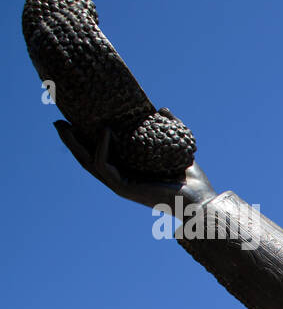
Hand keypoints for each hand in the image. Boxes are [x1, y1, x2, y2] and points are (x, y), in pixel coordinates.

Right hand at [55, 118, 215, 210]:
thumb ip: (168, 128)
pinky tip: (106, 130)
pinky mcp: (123, 187)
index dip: (85, 138)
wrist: (199, 200)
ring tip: (65, 125)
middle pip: (87, 157)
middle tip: (57, 121)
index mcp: (129, 171)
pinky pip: (104, 164)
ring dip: (75, 143)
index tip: (73, 119)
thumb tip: (161, 108)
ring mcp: (119, 184)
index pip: (101, 153)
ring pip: (88, 161)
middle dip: (71, 140)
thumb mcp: (176, 148)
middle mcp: (121, 178)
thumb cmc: (191, 181)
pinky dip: (102, 146)